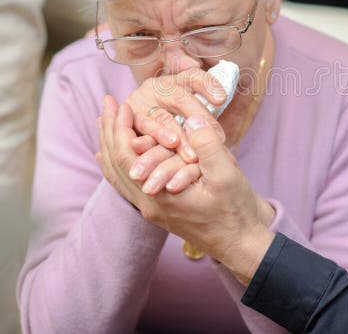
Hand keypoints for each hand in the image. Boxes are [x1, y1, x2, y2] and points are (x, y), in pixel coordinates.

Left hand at [97, 95, 273, 283]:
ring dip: (110, 145)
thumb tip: (191, 118)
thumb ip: (207, 144)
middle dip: (109, 131)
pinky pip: (126, 184)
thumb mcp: (226, 174)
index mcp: (159, 195)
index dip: (121, 127)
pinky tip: (113, 156)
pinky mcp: (158, 210)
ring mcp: (151, 210)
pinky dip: (116, 165)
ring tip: (107, 122)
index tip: (122, 103)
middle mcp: (148, 204)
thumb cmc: (235, 210)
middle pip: (114, 164)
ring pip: (117, 175)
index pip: (125, 156)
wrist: (239, 243)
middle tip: (108, 104)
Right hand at [125, 68, 226, 162]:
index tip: (221, 99)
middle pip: (181, 98)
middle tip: (216, 137)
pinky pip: (143, 134)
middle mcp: (158, 88)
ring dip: (178, 136)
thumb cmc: (176, 117)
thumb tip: (208, 80)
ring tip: (192, 153)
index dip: (208, 85)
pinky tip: (165, 153)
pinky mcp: (129, 121)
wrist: (132, 127)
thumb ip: (201, 91)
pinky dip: (154, 145)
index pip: (194, 76)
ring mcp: (141, 103)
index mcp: (177, 80)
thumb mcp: (190, 103)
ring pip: (163, 119)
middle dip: (199, 117)